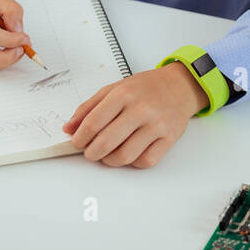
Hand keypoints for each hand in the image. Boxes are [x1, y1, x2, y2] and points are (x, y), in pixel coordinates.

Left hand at [61, 63, 209, 167]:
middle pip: (107, 142)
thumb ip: (89, 107)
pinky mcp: (169, 138)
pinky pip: (146, 161)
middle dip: (92, 153)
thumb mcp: (114, 88)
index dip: (80, 138)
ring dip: (110, 160)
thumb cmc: (146, 88)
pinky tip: (130, 154)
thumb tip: (69, 128)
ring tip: (108, 155)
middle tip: (90, 152)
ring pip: (125, 156)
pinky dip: (133, 163)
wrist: (180, 86)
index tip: (77, 142)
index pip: (93, 122)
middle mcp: (141, 109)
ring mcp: (157, 125)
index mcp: (124, 94)